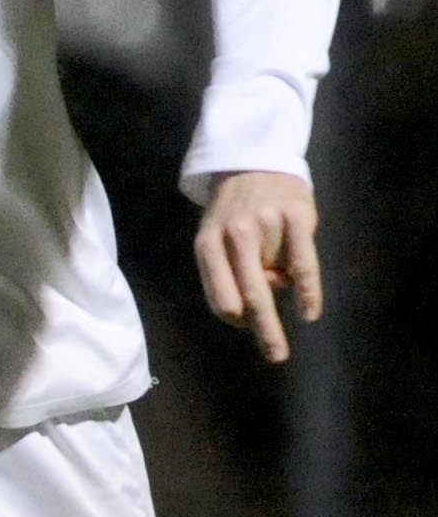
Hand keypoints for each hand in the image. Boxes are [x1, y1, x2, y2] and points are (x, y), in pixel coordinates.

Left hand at [194, 170, 321, 363]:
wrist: (253, 161)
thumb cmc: (233, 212)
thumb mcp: (214, 239)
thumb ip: (226, 275)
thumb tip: (252, 311)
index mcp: (207, 244)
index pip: (220, 298)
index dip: (234, 317)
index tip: (246, 324)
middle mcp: (234, 235)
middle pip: (251, 298)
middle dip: (265, 332)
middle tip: (276, 355)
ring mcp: (266, 224)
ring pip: (279, 279)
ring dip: (281, 281)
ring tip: (276, 258)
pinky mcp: (296, 216)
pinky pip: (304, 266)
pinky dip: (308, 293)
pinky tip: (310, 311)